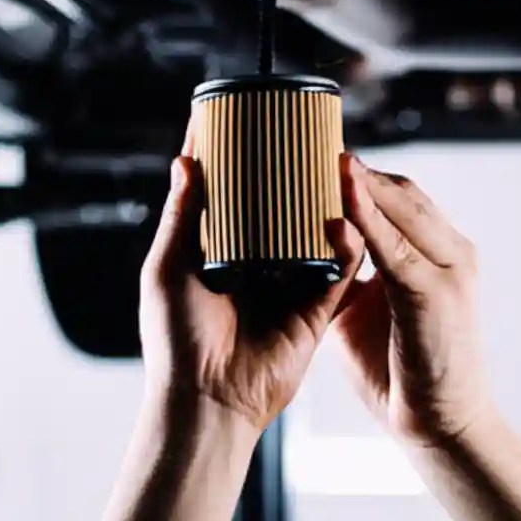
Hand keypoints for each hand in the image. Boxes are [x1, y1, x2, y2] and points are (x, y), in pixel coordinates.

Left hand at [138, 135, 364, 432]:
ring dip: (327, 201)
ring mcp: (288, 284)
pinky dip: (349, 244)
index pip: (229, 196)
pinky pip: (340, 270)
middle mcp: (255, 264)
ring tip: (338, 164)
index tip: (243, 120)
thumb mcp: (167, 269)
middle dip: (291, 173)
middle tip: (302, 132)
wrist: (209, 400)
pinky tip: (352, 217)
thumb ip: (182, 217)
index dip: (236, 161)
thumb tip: (184, 160)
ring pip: (314, 231)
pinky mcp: (315, 309)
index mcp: (216, 252)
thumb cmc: (176, 341)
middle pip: (278, 207)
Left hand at [334, 155, 493, 447]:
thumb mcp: (360, 313)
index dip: (359, 173)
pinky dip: (369, 219)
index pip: (395, 196)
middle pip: (400, 190)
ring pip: (403, 208)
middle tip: (313, 140)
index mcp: (432, 253)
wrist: (440, 425)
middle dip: (359, 167)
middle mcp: (447, 252)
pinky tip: (342, 199)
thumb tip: (294, 252)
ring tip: (327, 155)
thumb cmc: (400, 371)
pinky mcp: (437, 293)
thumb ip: (337, 277)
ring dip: (364, 181)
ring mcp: (448, 269)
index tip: (317, 150)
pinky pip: (396, 247)